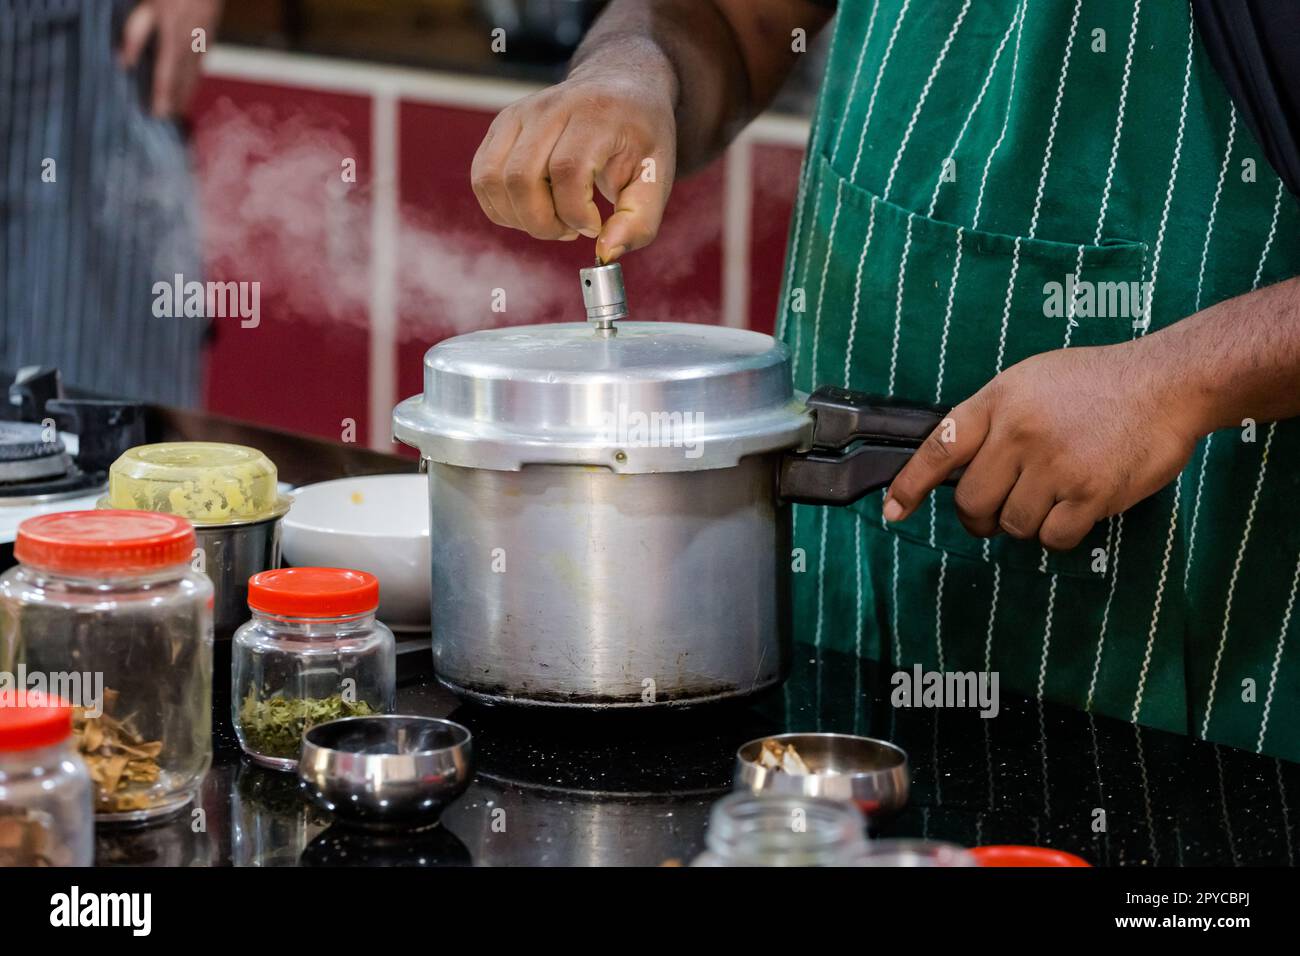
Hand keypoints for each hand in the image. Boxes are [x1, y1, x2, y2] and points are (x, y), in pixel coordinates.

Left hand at [120, 0, 222, 117]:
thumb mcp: (148, 6)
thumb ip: (135, 34)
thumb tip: (125, 62)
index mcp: (173, 41)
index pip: (166, 79)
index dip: (161, 100)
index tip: (156, 117)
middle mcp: (190, 49)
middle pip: (182, 85)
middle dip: (174, 105)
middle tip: (167, 125)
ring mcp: (202, 47)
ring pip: (193, 79)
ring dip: (185, 98)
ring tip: (177, 115)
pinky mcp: (207, 42)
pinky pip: (199, 69)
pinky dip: (193, 84)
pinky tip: (189, 90)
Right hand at [470, 65, 676, 261]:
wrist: (619, 86)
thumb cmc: (639, 137)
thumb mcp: (657, 178)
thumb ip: (639, 221)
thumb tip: (606, 252)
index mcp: (595, 115)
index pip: (567, 171)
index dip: (576, 213)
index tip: (594, 225)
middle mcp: (550, 107)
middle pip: (521, 178)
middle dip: (543, 223)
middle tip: (571, 230)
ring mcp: (519, 114)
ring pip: (493, 180)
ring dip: (519, 218)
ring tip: (552, 218)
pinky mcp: (501, 126)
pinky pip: (482, 178)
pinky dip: (501, 207)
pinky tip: (533, 208)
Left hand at [883, 340, 1205, 550]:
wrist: (1165, 383)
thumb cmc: (1095, 383)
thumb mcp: (1028, 383)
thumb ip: (991, 421)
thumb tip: (958, 468)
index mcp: (997, 403)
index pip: (938, 449)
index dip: (910, 486)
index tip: (893, 512)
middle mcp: (1018, 434)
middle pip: (971, 503)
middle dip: (980, 517)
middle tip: (1000, 509)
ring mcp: (1053, 465)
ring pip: (1012, 524)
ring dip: (1026, 522)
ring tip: (1053, 494)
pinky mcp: (1088, 493)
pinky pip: (1052, 538)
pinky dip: (1059, 533)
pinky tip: (1075, 508)